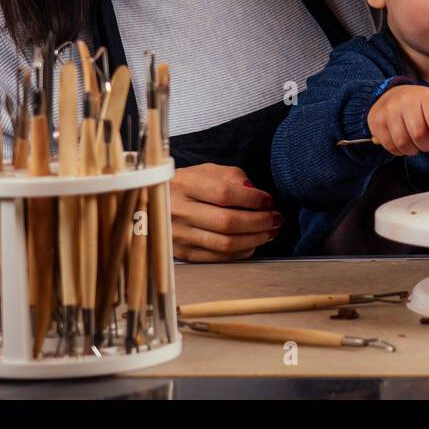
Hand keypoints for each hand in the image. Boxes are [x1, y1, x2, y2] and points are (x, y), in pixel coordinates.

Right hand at [169, 163, 283, 262]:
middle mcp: (178, 211)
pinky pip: (218, 257)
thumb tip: (254, 191)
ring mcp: (179, 235)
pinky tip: (252, 243)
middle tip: (276, 218)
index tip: (268, 200)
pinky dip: (241, 251)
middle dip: (259, 221)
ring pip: (225, 243)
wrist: (152, 204)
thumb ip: (231, 176)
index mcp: (184, 184)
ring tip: (270, 231)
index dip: (252, 199)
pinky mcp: (183, 253)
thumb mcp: (205, 171)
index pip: (224, 194)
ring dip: (255, 239)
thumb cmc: (185, 185)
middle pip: (227, 222)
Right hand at [367, 85, 428, 157]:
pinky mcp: (376, 120)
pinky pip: (390, 145)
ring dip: (412, 150)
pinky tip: (402, 144)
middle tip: (427, 145)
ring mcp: (389, 110)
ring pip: (403, 142)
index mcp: (425, 96)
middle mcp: (405, 101)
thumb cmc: (419, 105)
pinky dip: (399, 151)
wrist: (391, 94)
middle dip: (426, 146)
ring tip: (414, 145)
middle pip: (418, 134)